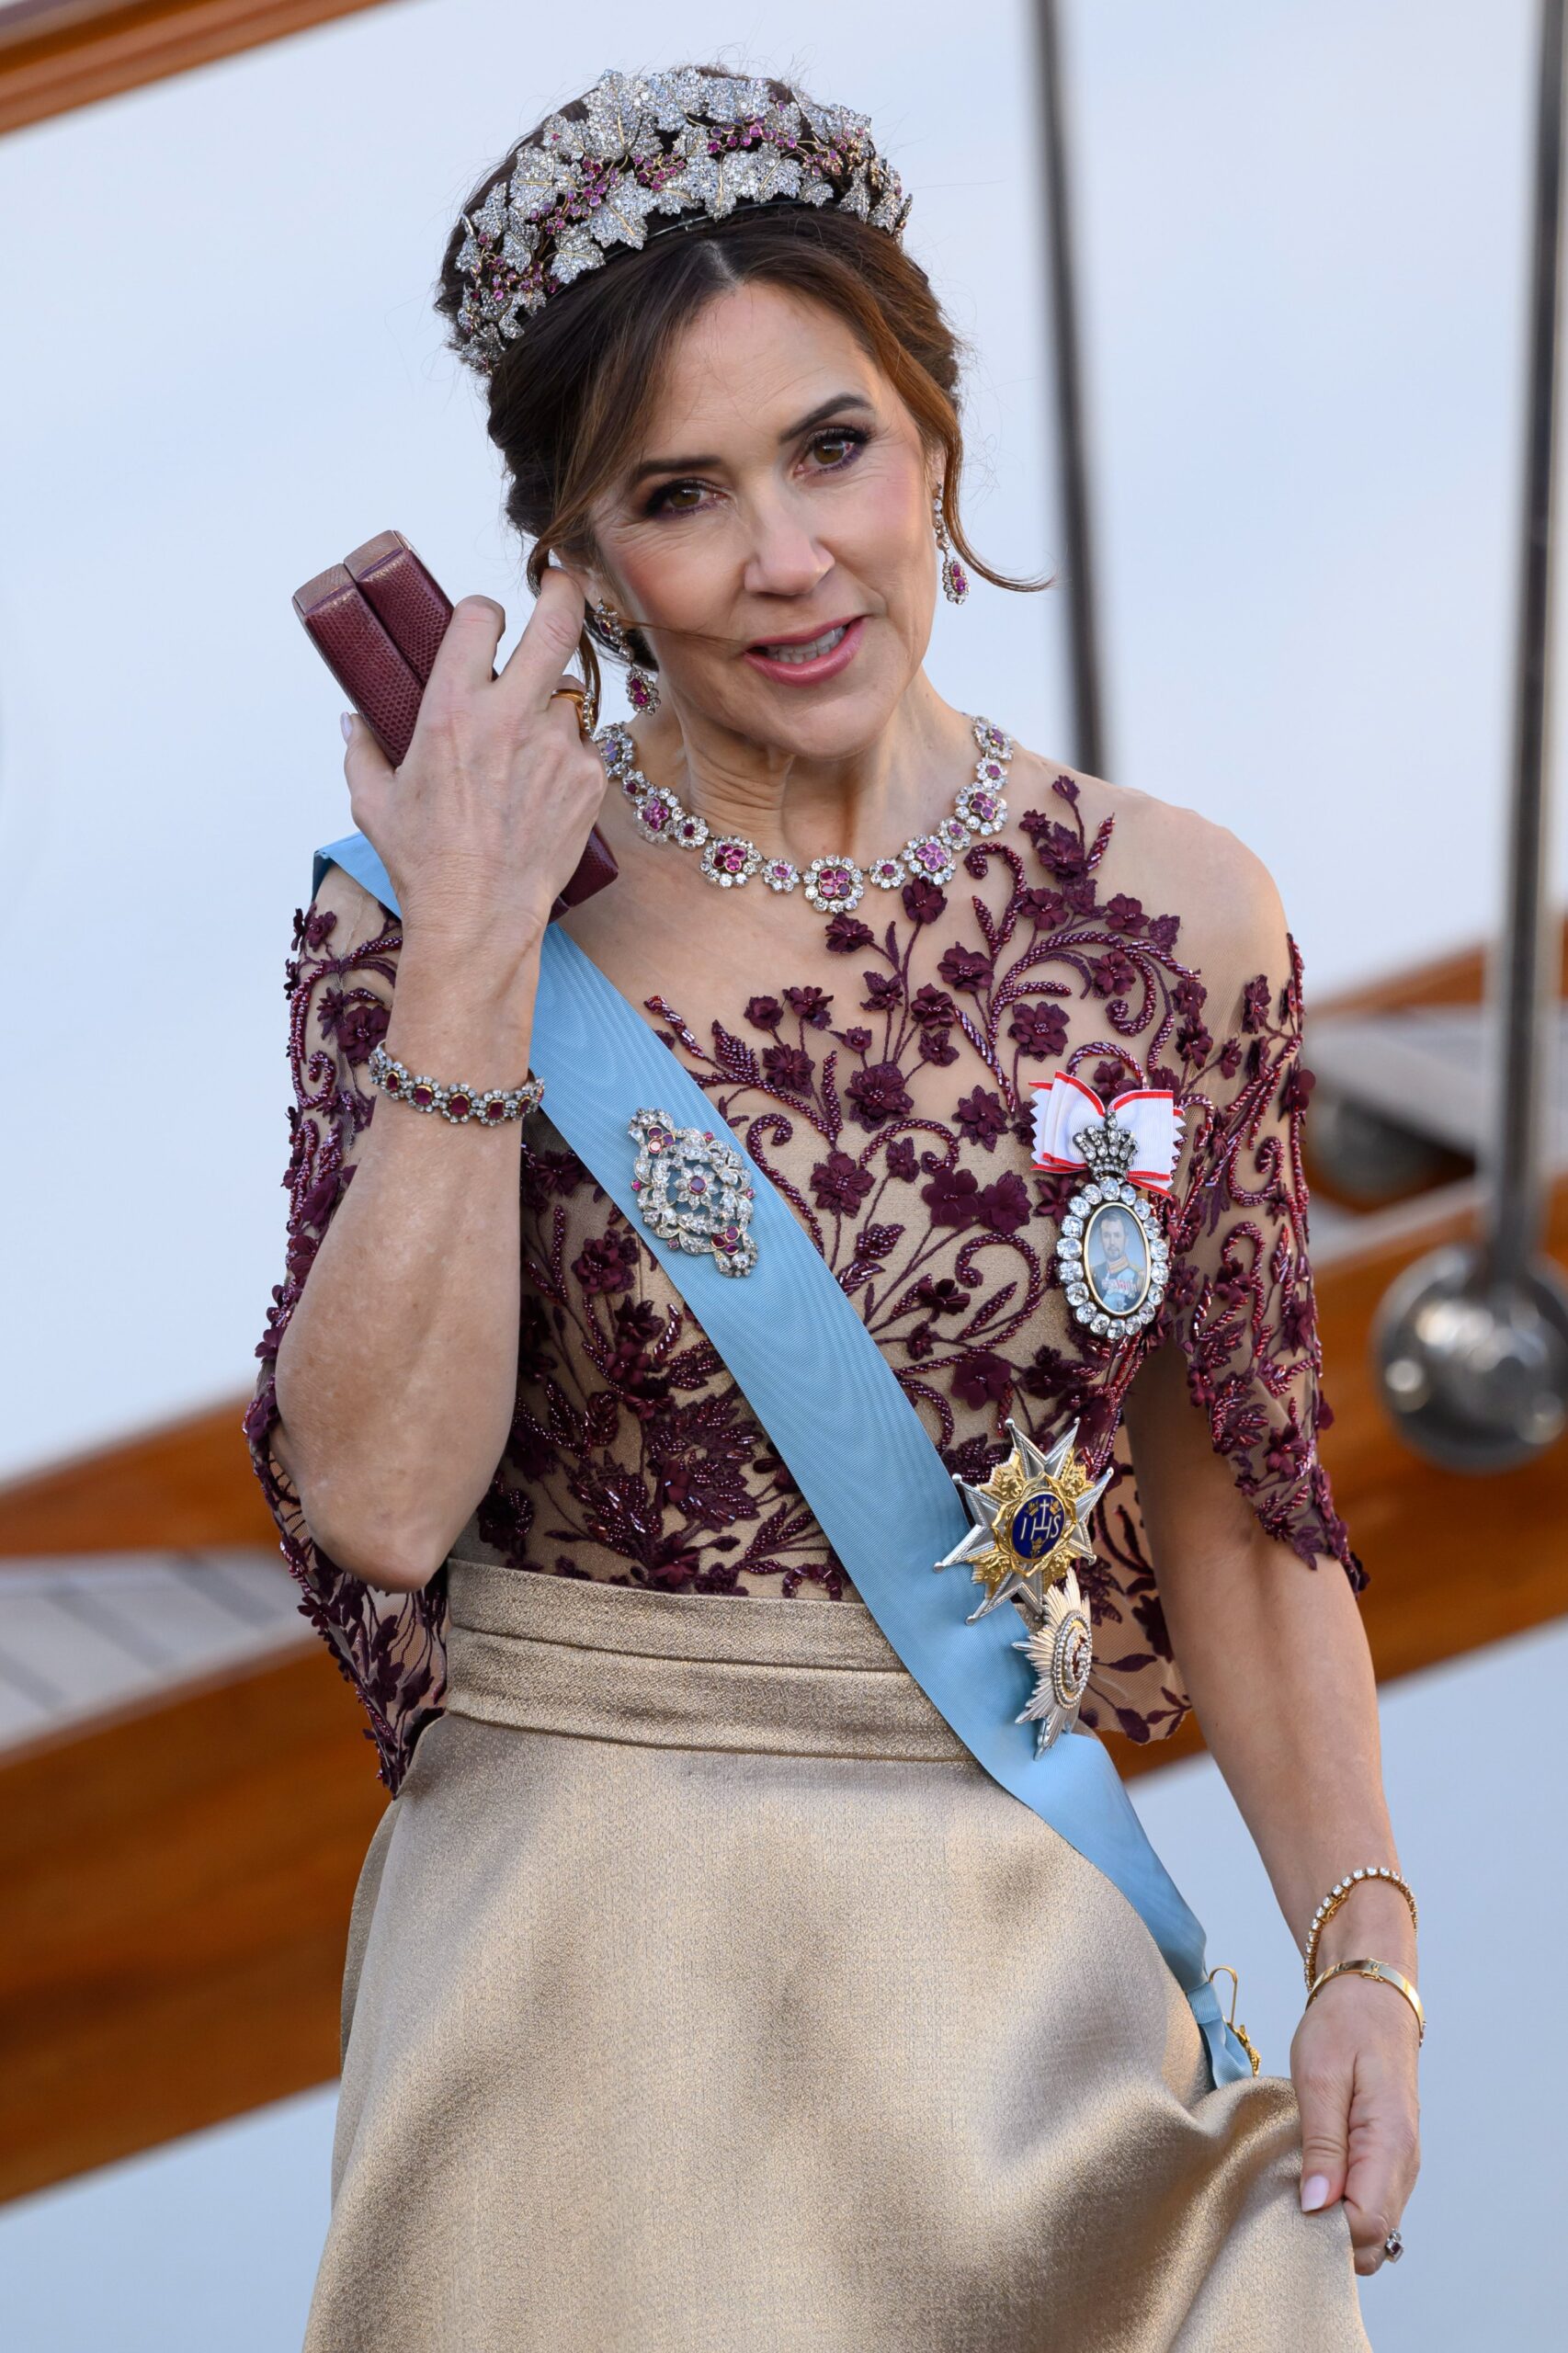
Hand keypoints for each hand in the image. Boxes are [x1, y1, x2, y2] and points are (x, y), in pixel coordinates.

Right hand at [342, 568, 604, 953]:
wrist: (480, 916)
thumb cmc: (425, 862)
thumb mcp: (373, 801)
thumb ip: (361, 749)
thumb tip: (352, 720)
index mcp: (451, 710)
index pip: (479, 617)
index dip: (484, 611)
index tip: (487, 621)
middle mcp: (509, 717)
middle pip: (556, 623)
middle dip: (562, 591)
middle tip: (560, 585)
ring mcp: (556, 746)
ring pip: (570, 693)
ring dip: (553, 704)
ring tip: (527, 746)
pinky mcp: (588, 778)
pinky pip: (584, 744)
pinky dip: (567, 755)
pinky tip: (541, 788)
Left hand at [1290, 1970, 1420, 2274]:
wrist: (1371, 1994)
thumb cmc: (1344, 2027)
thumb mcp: (1319, 2078)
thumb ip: (1321, 2146)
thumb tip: (1316, 2208)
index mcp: (1391, 2144)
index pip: (1367, 2226)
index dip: (1325, 2228)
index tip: (1289, 2204)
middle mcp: (1405, 2163)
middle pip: (1375, 2240)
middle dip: (1330, 2235)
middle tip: (1288, 2199)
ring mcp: (1401, 2164)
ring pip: (1375, 2228)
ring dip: (1335, 2221)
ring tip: (1296, 2184)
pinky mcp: (1388, 2159)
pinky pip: (1370, 2203)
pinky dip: (1342, 2204)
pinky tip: (1313, 2176)